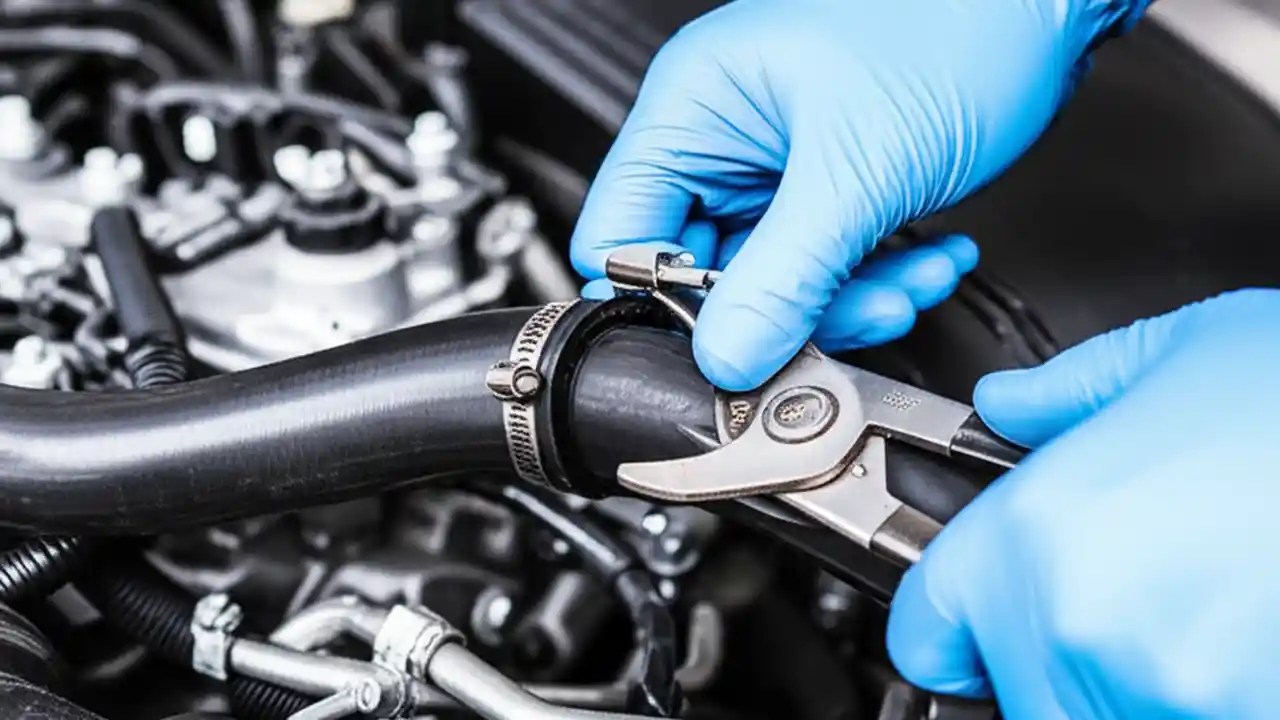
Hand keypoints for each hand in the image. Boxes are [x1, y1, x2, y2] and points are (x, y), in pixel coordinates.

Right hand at [571, 0, 1148, 390]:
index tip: (728, 341)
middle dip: (783, 310)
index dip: (665, 302)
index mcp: (692, 106)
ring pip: (773, 280)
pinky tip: (926, 258)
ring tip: (907, 281)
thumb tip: (726, 357)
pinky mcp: (826, 183)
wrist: (1047, 2)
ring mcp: (774, 162)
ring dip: (845, 300)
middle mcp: (722, 134)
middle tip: (843, 318)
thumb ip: (784, 277)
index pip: (623, 234)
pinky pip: (824, 263)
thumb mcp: (858, 168)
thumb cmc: (957, 20)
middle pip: (703, 271)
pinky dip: (876, 276)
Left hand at [888, 289, 1279, 718]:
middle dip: (1049, 660)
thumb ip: (1066, 394)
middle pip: (1015, 695)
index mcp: (1037, 536)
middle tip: (1124, 602)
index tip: (973, 626)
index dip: (950, 627)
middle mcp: (1080, 630)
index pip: (926, 632)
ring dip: (1130, 682)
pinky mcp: (1246, 715)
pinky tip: (1239, 634)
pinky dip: (1202, 689)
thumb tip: (1009, 407)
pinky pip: (1185, 713)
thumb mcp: (1178, 355)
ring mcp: (1165, 694)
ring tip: (1199, 607)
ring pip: (1099, 715)